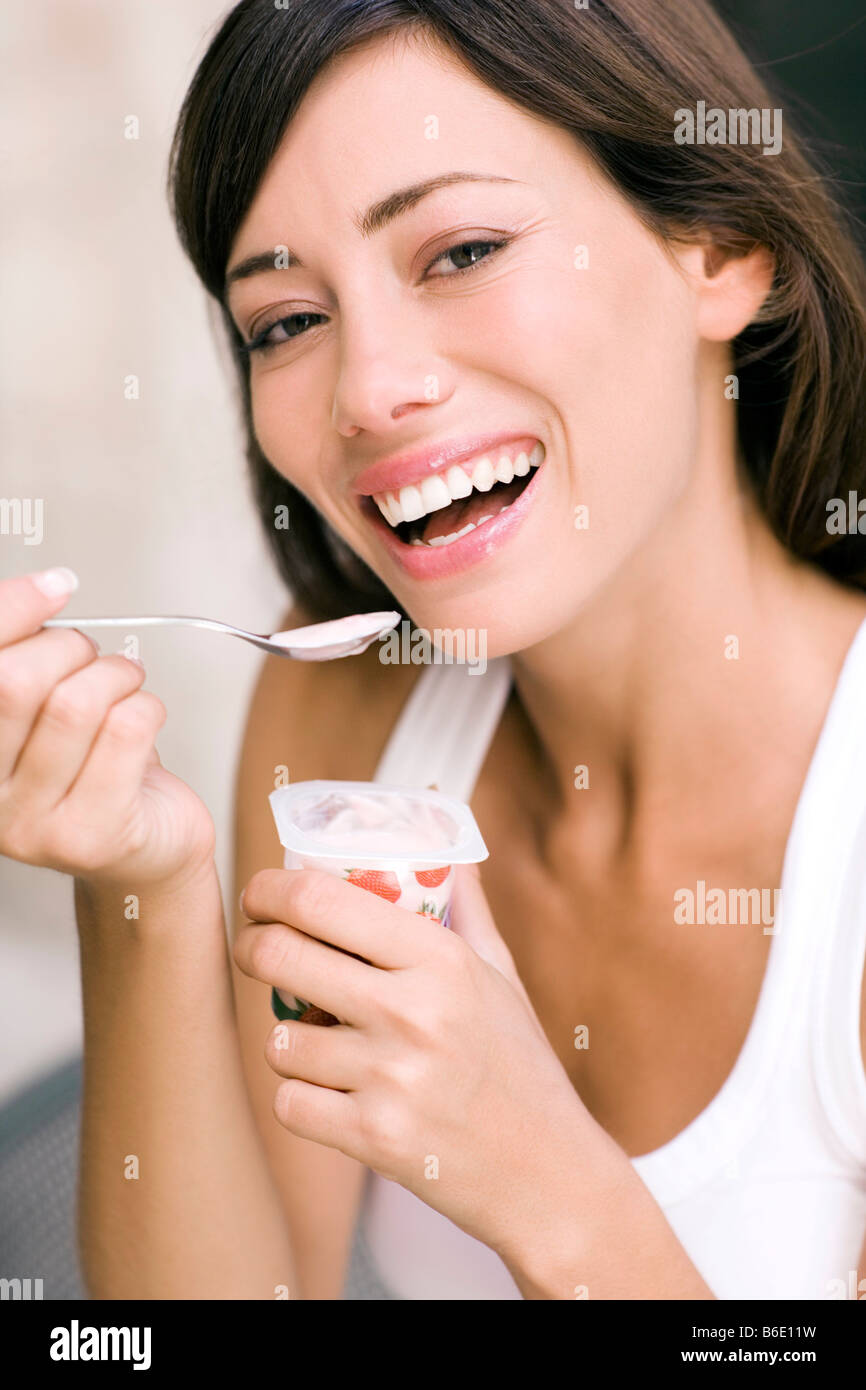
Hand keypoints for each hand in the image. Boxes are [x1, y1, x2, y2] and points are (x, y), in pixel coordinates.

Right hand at [0, 569, 214, 888]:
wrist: (142, 851)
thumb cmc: (93, 770)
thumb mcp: (45, 706)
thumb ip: (26, 654)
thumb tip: (45, 588)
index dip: (13, 610)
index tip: (55, 587)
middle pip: (16, 683)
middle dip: (71, 650)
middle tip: (95, 660)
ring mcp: (27, 825)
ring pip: (76, 705)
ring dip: (117, 677)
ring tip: (126, 686)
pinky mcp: (86, 836)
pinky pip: (125, 732)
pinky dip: (147, 707)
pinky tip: (145, 720)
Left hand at [234, 862, 586, 1254]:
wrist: (548, 1173)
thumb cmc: (519, 1065)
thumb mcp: (501, 975)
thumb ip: (466, 909)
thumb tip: (446, 851)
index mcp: (441, 959)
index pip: (322, 900)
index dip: (271, 890)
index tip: (260, 894)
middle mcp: (413, 1011)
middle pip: (281, 955)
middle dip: (252, 946)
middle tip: (255, 949)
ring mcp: (391, 1078)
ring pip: (277, 1039)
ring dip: (284, 1038)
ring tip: (315, 1040)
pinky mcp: (374, 1138)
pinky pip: (289, 1103)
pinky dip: (300, 1100)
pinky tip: (331, 1095)